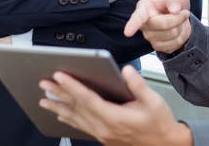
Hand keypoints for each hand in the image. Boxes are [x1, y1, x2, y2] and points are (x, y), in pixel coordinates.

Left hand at [39, 66, 191, 145]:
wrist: (164, 144)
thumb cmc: (159, 123)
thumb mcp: (153, 100)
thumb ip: (138, 85)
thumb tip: (125, 70)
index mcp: (115, 117)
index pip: (88, 99)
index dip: (72, 86)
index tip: (60, 76)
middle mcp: (104, 127)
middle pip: (77, 108)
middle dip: (59, 94)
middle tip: (44, 83)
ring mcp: (102, 134)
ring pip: (75, 119)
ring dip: (58, 107)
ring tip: (44, 99)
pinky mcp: (103, 137)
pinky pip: (81, 127)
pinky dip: (69, 119)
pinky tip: (61, 114)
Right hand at [123, 0, 191, 53]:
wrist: (179, 13)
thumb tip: (174, 10)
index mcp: (144, 8)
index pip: (138, 17)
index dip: (132, 25)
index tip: (128, 32)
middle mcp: (144, 24)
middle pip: (163, 25)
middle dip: (178, 18)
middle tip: (184, 12)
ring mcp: (150, 37)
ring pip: (172, 35)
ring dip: (181, 26)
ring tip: (178, 20)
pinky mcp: (158, 47)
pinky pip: (175, 44)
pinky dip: (183, 36)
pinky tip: (178, 29)